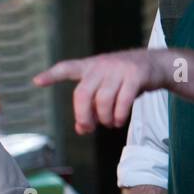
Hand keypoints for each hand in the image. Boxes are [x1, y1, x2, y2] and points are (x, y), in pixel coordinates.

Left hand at [33, 49, 166, 132]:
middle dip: (83, 116)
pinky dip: (119, 116)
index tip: (37, 82)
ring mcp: (119, 69)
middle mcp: (101, 66)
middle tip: (88, 128)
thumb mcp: (107, 88)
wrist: (156, 64)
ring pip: (103, 101)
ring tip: (110, 123)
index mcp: (90, 66)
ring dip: (105, 118)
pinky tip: (119, 120)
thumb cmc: (126, 79)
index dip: (52, 75)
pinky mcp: (135, 75)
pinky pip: (122, 101)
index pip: (67, 68)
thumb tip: (81, 129)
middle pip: (83, 94)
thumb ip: (92, 105)